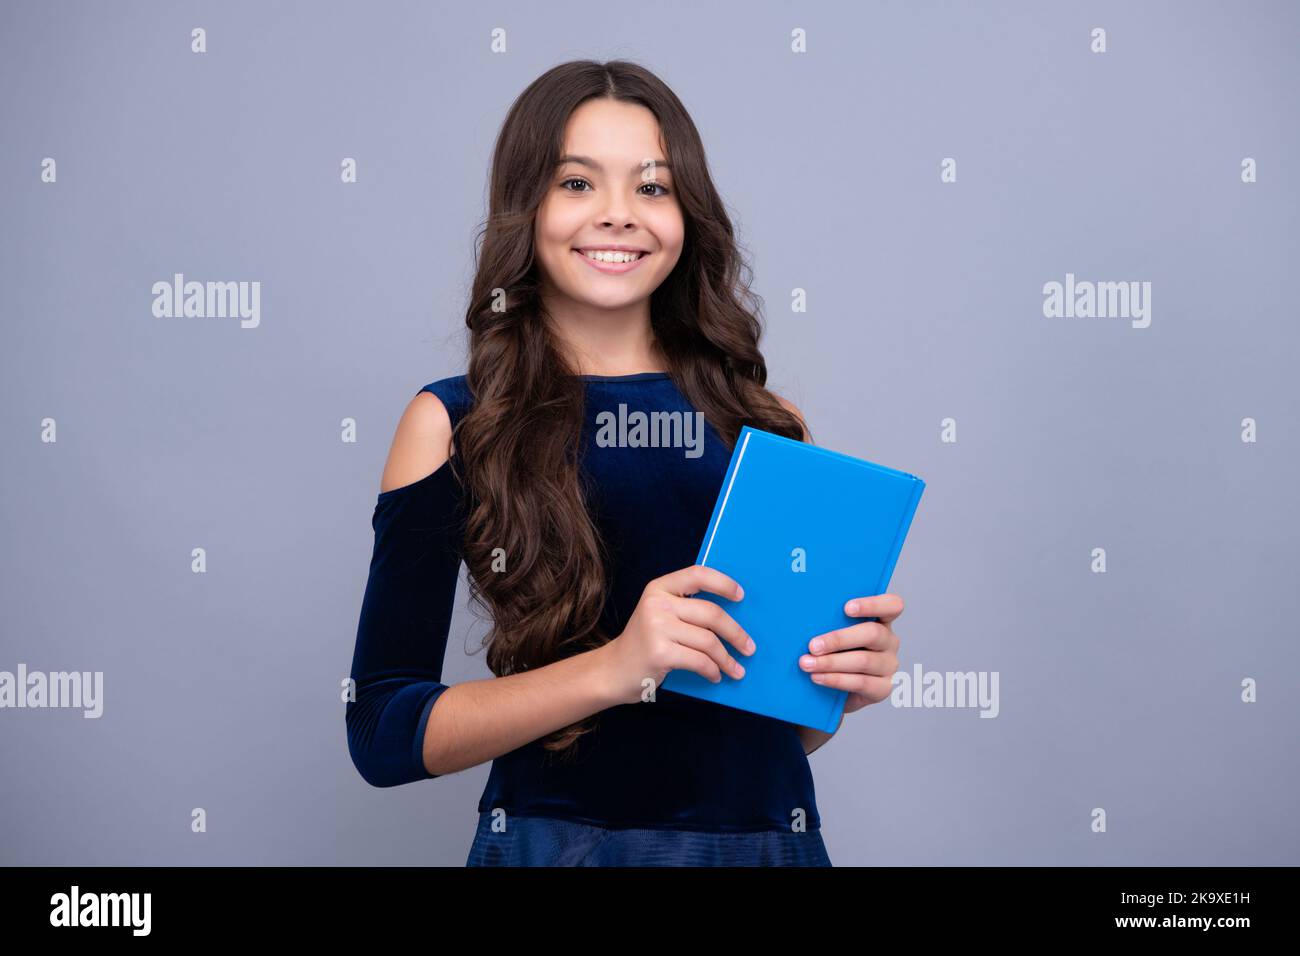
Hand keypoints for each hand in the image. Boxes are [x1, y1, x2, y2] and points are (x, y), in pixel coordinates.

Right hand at [598, 565, 755, 704]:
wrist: (612, 671)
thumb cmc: (645, 644)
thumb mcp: (659, 615)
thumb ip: (686, 608)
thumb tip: (732, 617)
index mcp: (659, 588)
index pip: (697, 575)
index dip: (723, 583)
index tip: (741, 596)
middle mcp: (657, 603)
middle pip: (711, 613)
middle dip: (736, 633)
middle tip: (749, 648)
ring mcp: (656, 627)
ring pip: (708, 641)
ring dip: (727, 659)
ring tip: (735, 669)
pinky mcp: (660, 652)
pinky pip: (700, 661)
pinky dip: (713, 671)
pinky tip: (715, 676)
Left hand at [799, 593, 903, 715]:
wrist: (832, 689)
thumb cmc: (830, 651)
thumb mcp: (830, 632)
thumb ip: (826, 622)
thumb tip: (801, 614)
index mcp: (880, 620)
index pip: (892, 605)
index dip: (872, 604)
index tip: (846, 608)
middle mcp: (889, 641)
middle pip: (872, 634)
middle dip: (839, 639)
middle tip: (812, 645)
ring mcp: (888, 665)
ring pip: (863, 661)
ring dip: (831, 662)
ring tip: (807, 664)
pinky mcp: (883, 688)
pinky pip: (861, 683)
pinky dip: (836, 680)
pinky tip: (818, 677)